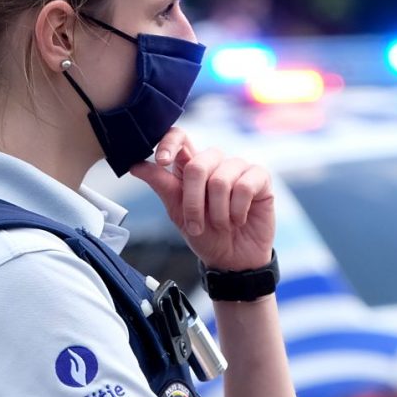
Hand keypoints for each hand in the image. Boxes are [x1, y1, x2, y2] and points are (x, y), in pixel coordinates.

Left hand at [132, 126, 275, 270]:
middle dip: (193, 201)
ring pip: (220, 180)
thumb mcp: (177, 212)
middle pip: (198, 164)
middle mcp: (215, 162)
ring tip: (222, 225)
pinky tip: (239, 219)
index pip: (180, 137)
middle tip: (195, 226)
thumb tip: (136, 165)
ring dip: (217, 212)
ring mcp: (239, 167)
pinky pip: (244, 186)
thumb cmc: (205, 234)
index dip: (169, 143)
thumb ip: (162, 186)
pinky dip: (237, 210)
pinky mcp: (260, 177)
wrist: (232, 260)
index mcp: (191, 166)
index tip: (162, 161)